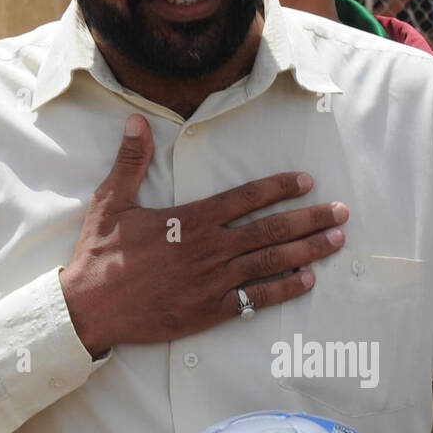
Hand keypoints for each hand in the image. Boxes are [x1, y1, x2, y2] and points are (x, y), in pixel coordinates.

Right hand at [59, 113, 347, 356]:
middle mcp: (210, 248)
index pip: (246, 198)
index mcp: (191, 220)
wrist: (91, 307)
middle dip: (310, 219)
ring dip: (308, 250)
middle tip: (341, 211)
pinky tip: (309, 280)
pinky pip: (257, 299)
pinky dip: (285, 289)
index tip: (306, 181)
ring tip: (336, 240)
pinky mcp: (212, 311)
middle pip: (272, 230)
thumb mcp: (111, 201)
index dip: (279, 188)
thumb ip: (131, 161)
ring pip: (272, 262)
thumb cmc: (100, 255)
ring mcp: (215, 281)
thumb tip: (135, 121)